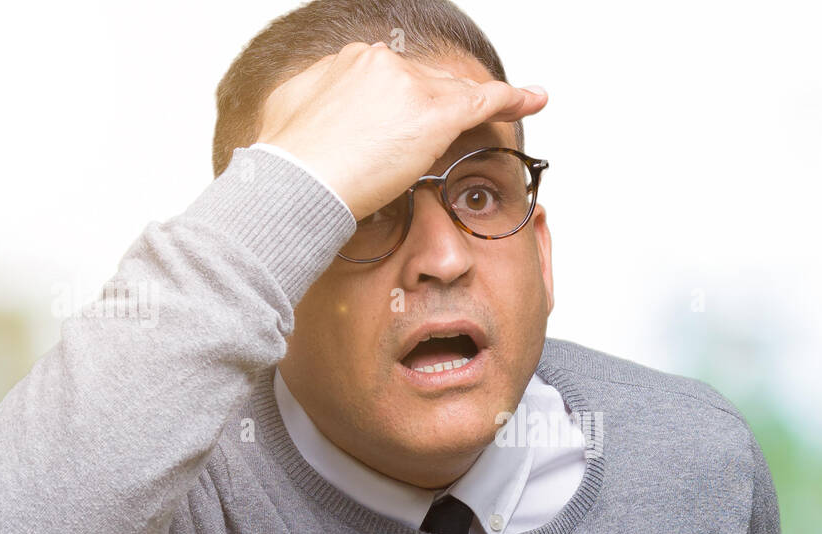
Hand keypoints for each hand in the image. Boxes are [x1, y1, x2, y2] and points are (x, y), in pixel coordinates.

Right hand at [255, 41, 547, 221]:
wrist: (296, 180)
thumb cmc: (287, 163)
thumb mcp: (290, 119)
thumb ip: (314, 108)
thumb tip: (318, 120)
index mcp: (348, 63)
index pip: (394, 78)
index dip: (407, 102)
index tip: (409, 119)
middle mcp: (381, 64)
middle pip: (427, 83)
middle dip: (436, 105)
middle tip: (443, 133)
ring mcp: (411, 87)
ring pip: (453, 94)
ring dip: (470, 108)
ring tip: (502, 110)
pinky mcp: (436, 113)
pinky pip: (485, 101)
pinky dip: (513, 100)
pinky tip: (534, 100)